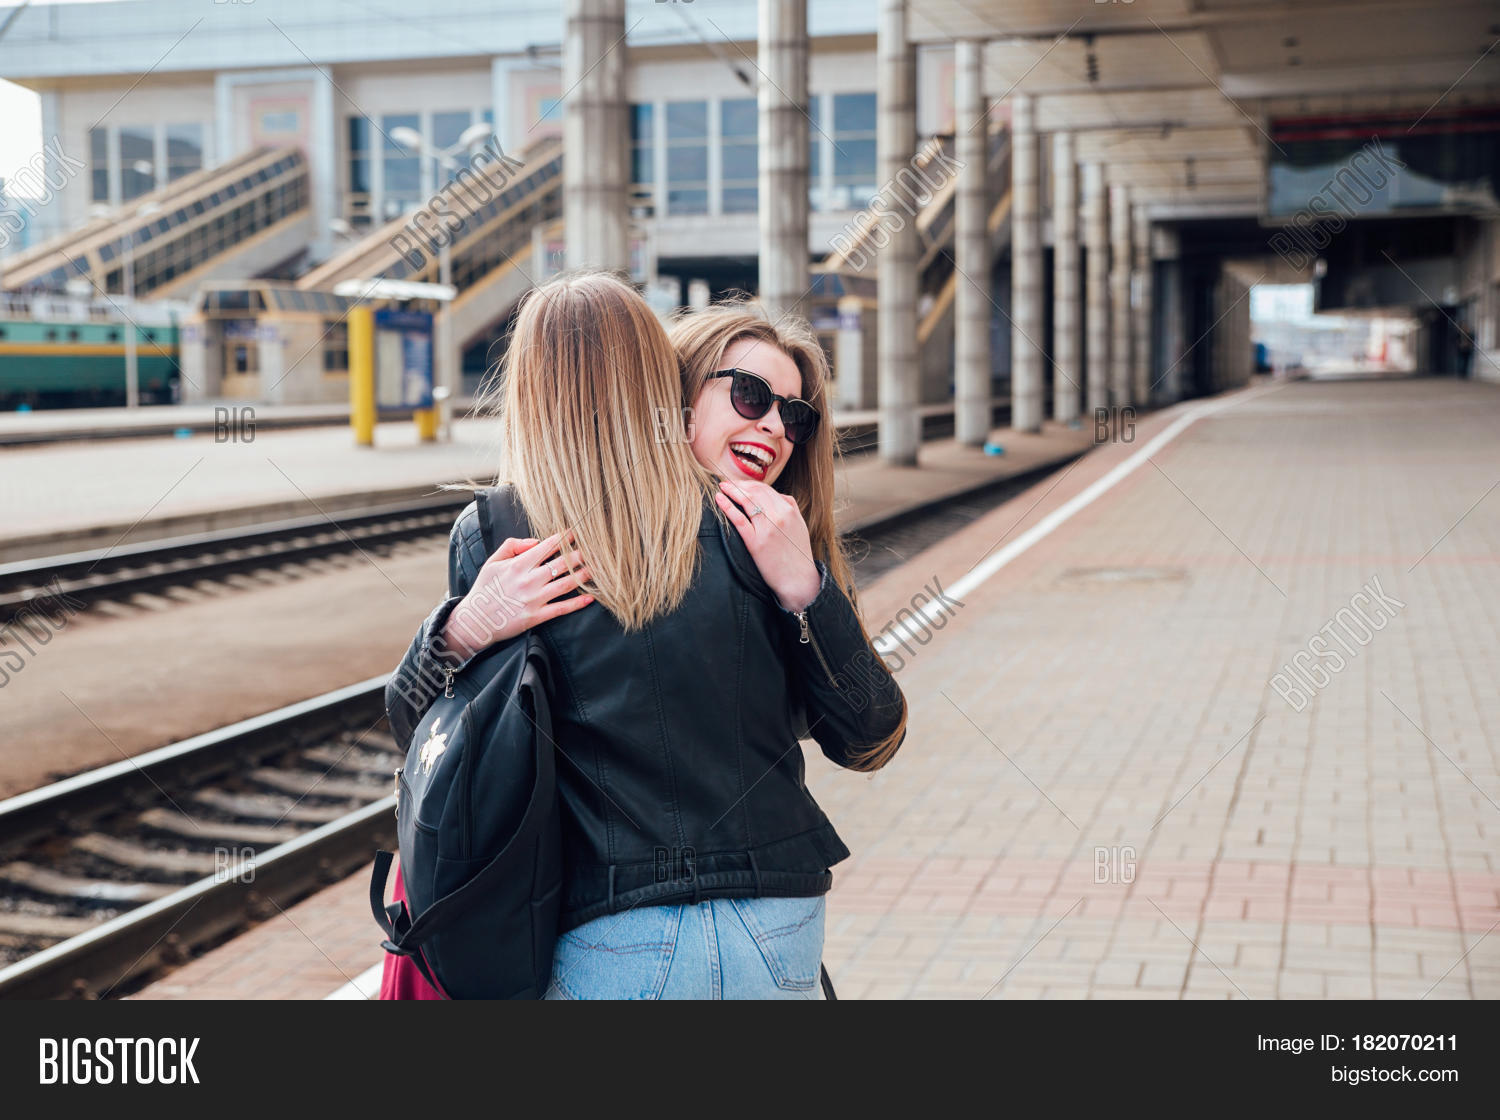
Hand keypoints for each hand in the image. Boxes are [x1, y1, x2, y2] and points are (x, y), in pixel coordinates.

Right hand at [441, 532, 593, 658]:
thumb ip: (512, 546)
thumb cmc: (485, 589)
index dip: (565, 538)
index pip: (547, 547)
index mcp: (518, 565)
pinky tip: (591, 597)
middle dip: (581, 555)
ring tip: (600, 568)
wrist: (476, 620)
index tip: (578, 532)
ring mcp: (534, 599)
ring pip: (566, 584)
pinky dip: (577, 603)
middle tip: (598, 548)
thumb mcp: (493, 562)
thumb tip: (536, 542)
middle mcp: (529, 580)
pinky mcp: (536, 616)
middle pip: (562, 564)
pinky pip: (561, 609)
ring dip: (585, 575)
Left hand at [715, 479, 821, 611]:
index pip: (765, 489)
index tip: (738, 483)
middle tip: (726, 482)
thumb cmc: (797, 554)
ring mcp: (767, 529)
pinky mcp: (756, 542)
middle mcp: (779, 516)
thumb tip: (775, 495)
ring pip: (747, 502)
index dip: (749, 484)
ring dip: (732, 491)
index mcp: (789, 510)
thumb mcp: (799, 525)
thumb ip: (790, 507)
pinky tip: (720, 500)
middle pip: (754, 492)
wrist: (798, 580)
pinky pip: (739, 520)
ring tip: (722, 487)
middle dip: (738, 485)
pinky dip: (728, 507)